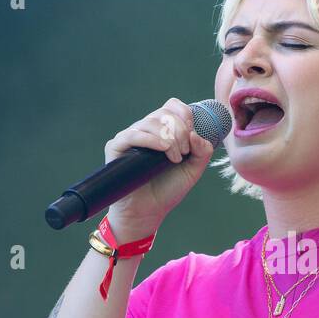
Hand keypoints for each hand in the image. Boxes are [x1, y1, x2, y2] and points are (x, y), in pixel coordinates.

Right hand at [104, 98, 215, 232]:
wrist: (148, 211)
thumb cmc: (168, 189)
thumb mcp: (193, 170)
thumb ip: (202, 151)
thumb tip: (196, 134)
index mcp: (163, 130)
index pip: (173, 106)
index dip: (186, 115)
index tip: (192, 137)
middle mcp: (146, 130)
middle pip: (165, 112)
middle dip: (181, 131)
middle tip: (184, 153)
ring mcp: (130, 137)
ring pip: (151, 121)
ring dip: (170, 138)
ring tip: (175, 159)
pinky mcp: (116, 148)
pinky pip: (133, 134)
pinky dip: (151, 139)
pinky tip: (163, 149)